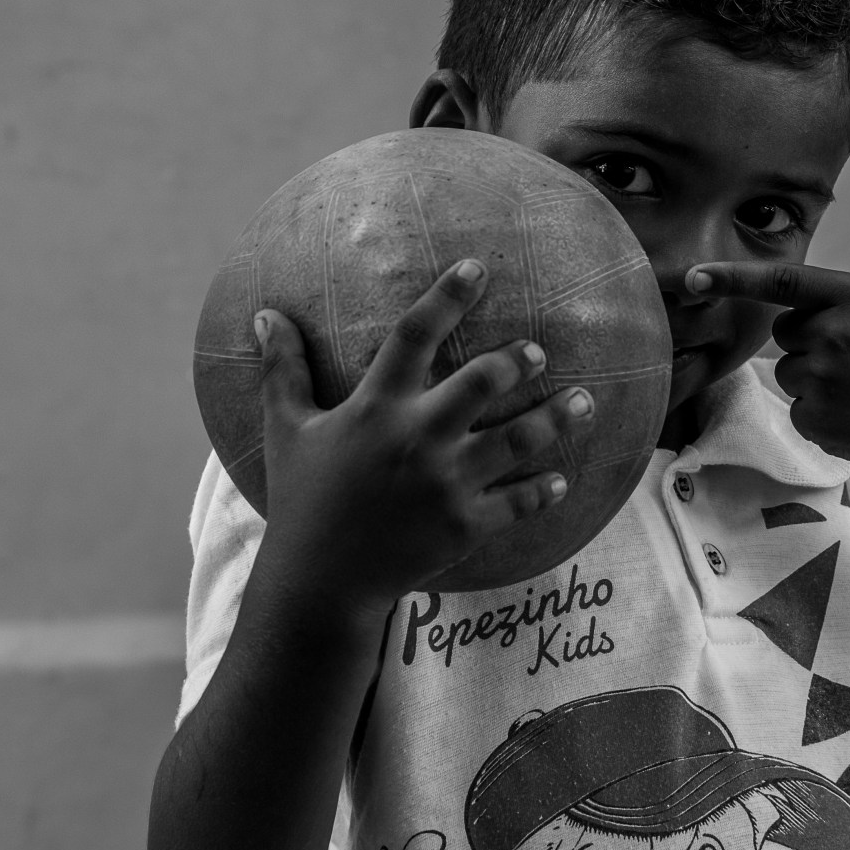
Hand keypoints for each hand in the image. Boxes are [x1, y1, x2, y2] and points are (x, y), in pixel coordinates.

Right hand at [251, 259, 594, 615]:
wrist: (319, 581)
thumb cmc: (303, 499)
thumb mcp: (286, 429)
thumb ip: (282, 369)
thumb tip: (265, 314)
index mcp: (375, 407)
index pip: (414, 335)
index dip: (447, 297)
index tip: (476, 268)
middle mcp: (417, 438)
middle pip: (480, 381)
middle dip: (516, 360)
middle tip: (538, 350)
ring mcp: (446, 484)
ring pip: (517, 440)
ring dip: (557, 417)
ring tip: (584, 400)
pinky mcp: (464, 526)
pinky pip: (518, 504)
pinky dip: (543, 491)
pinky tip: (562, 478)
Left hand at [686, 190, 849, 474]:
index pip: (780, 281)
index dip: (732, 277)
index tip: (692, 276)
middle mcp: (834, 333)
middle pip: (786, 331)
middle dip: (811, 341)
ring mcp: (824, 377)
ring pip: (789, 372)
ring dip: (815, 380)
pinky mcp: (818, 417)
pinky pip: (797, 409)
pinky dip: (820, 416)